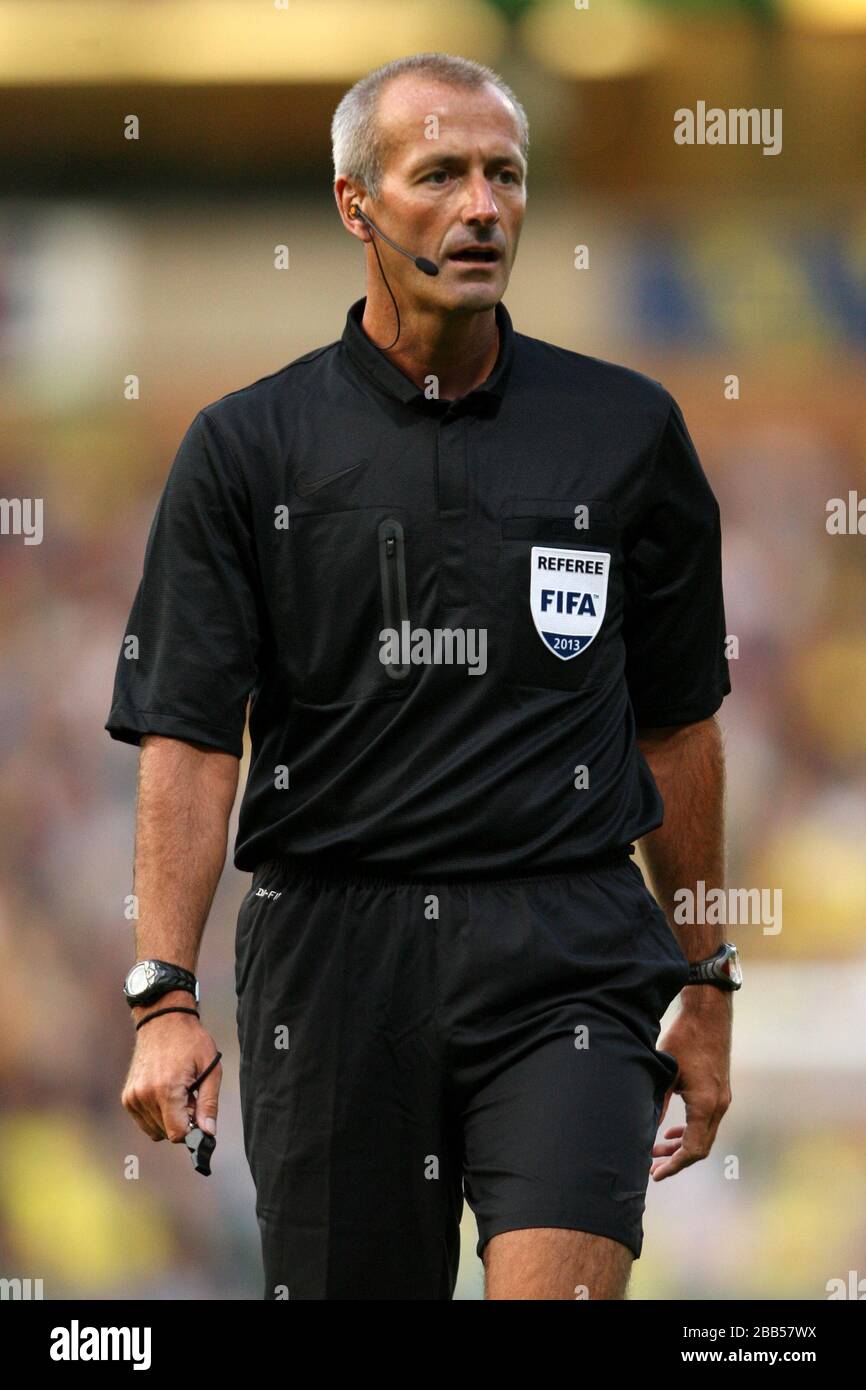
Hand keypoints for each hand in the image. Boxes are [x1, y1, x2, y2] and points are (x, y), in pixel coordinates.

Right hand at [121, 1008, 221, 1144]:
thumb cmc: (190, 1041)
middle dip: (181, 1121)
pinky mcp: (127, 1098)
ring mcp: (133, 1098)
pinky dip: (157, 1114)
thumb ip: (209, 1104)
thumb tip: (208, 1133)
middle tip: (189, 1096)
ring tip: (177, 1092)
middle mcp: (144, 1096)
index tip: (197, 1112)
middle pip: (167, 1133)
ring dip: (169, 1118)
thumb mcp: (210, 1068)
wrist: (163, 1021)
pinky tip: (165, 1092)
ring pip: (155, 1130)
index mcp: (166, 1089)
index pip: (177, 1134)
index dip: (192, 1129)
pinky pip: (144, 1121)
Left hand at [650, 989, 731, 1179]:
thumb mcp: (665, 1071)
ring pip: (704, 1135)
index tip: (655, 1174)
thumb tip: (644, 1129)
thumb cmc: (685, 1038)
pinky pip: (707, 1122)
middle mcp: (718, 1105)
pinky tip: (673, 1131)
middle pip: (700, 1147)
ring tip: (658, 1149)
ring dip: (682, 1145)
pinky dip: (691, 1131)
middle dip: (676, 1159)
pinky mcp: (720, 1092)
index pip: (692, 1149)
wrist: (709, 1015)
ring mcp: (722, 1099)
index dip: (673, 1165)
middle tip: (652, 1165)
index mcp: (705, 1104)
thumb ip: (656, 1103)